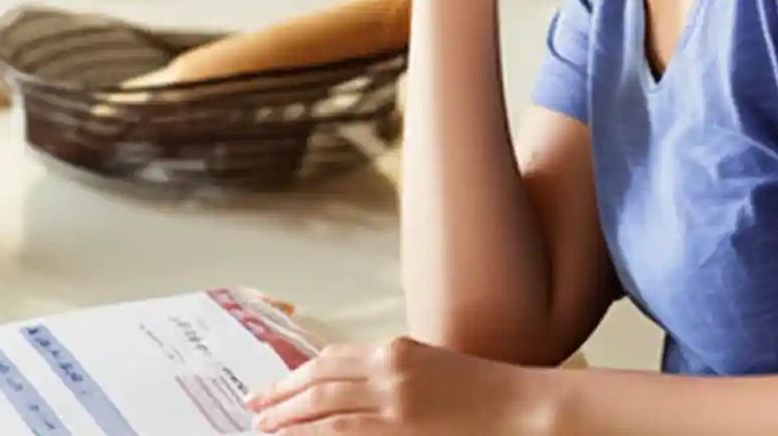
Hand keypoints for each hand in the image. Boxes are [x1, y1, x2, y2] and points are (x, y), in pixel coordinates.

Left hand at [246, 337, 548, 434]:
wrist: (524, 407)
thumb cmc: (485, 394)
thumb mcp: (432, 372)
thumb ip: (393, 377)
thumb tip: (353, 395)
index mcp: (396, 349)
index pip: (331, 358)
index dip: (298, 372)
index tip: (276, 384)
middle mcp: (388, 367)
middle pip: (319, 377)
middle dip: (281, 392)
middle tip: (253, 405)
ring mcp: (393, 397)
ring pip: (322, 404)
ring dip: (287, 415)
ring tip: (263, 426)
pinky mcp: (400, 425)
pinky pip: (342, 430)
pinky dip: (311, 433)